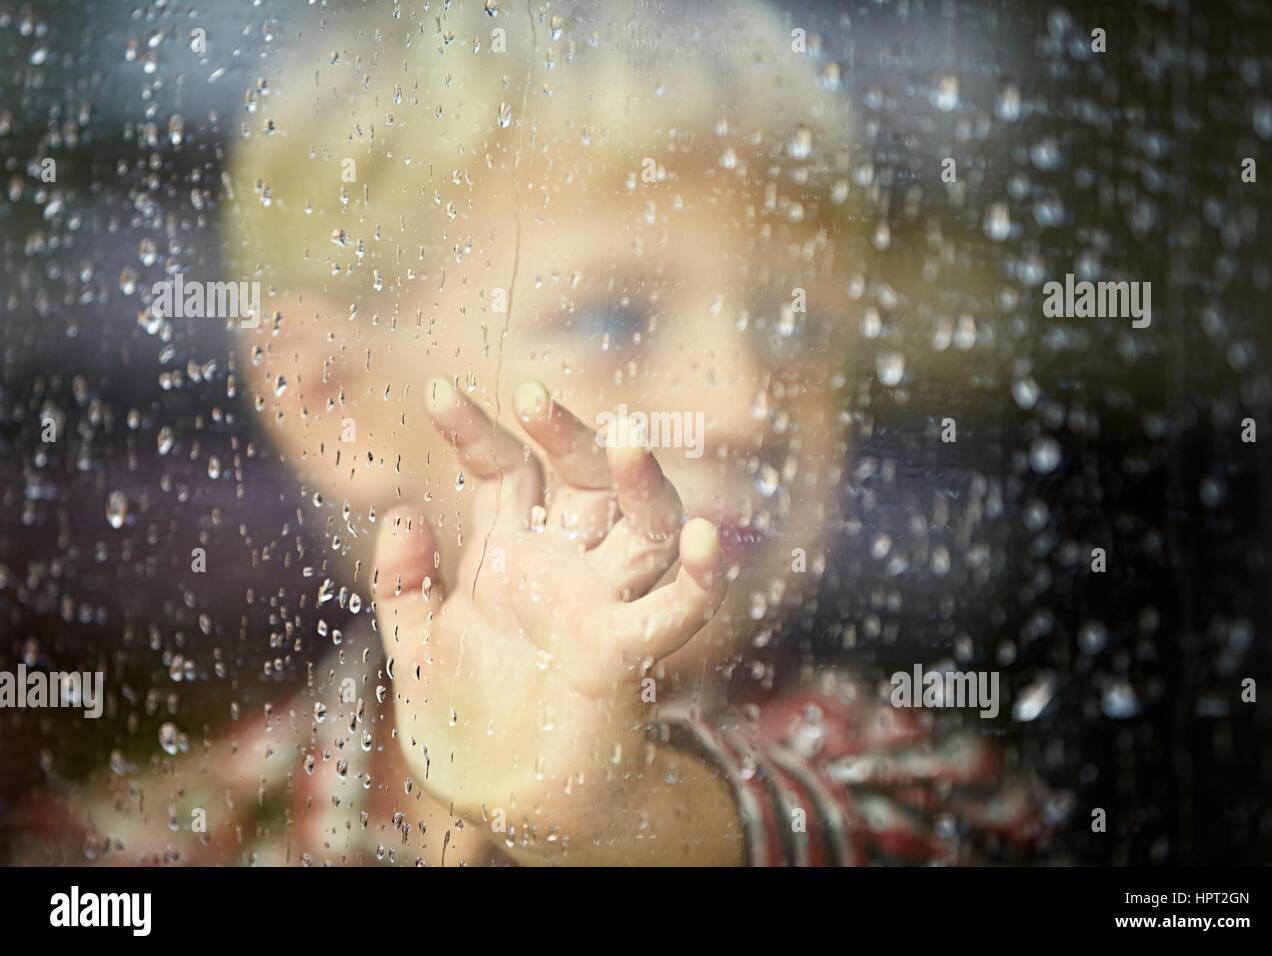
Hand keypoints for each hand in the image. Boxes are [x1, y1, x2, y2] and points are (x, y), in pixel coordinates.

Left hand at [370, 379, 728, 857]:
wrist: (504, 802)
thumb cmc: (464, 727)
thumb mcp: (414, 649)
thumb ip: (403, 584)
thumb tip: (399, 510)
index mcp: (510, 556)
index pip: (506, 472)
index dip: (477, 431)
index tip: (436, 391)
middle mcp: (561, 568)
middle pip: (580, 479)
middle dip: (563, 433)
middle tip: (533, 390)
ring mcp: (597, 606)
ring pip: (640, 527)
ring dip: (641, 483)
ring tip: (628, 439)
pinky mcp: (623, 653)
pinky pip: (673, 610)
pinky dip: (696, 577)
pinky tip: (703, 538)